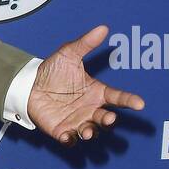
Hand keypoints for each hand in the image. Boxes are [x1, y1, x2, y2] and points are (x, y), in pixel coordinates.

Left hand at [27, 25, 144, 145]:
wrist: (29, 85)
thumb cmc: (52, 70)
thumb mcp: (69, 54)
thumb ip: (86, 44)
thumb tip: (103, 28)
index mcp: (97, 92)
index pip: (118, 97)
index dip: (129, 100)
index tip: (140, 104)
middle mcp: (90, 109)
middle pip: (106, 118)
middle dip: (109, 120)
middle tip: (109, 118)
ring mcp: (77, 121)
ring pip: (91, 131)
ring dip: (92, 132)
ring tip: (89, 131)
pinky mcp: (62, 130)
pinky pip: (70, 139)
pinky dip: (70, 140)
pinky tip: (67, 137)